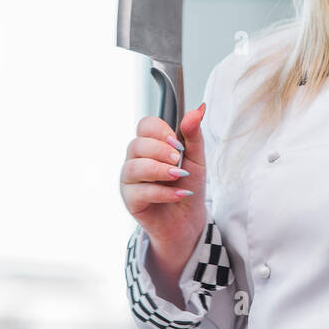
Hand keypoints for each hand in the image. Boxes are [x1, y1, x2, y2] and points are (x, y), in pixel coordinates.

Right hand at [120, 103, 207, 264]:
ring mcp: (130, 180)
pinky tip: (179, 194)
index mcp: (150, 145)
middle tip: (178, 161)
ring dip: (160, 171)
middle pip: (137, 145)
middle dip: (160, 151)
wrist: (188, 219)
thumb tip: (198, 109)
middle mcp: (135, 159)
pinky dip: (163, 192)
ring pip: (135, 168)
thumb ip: (194, 135)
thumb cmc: (188, 185)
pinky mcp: (131, 200)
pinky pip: (140, 192)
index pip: (145, 125)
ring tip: (179, 176)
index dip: (160, 131)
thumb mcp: (197, 158)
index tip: (177, 143)